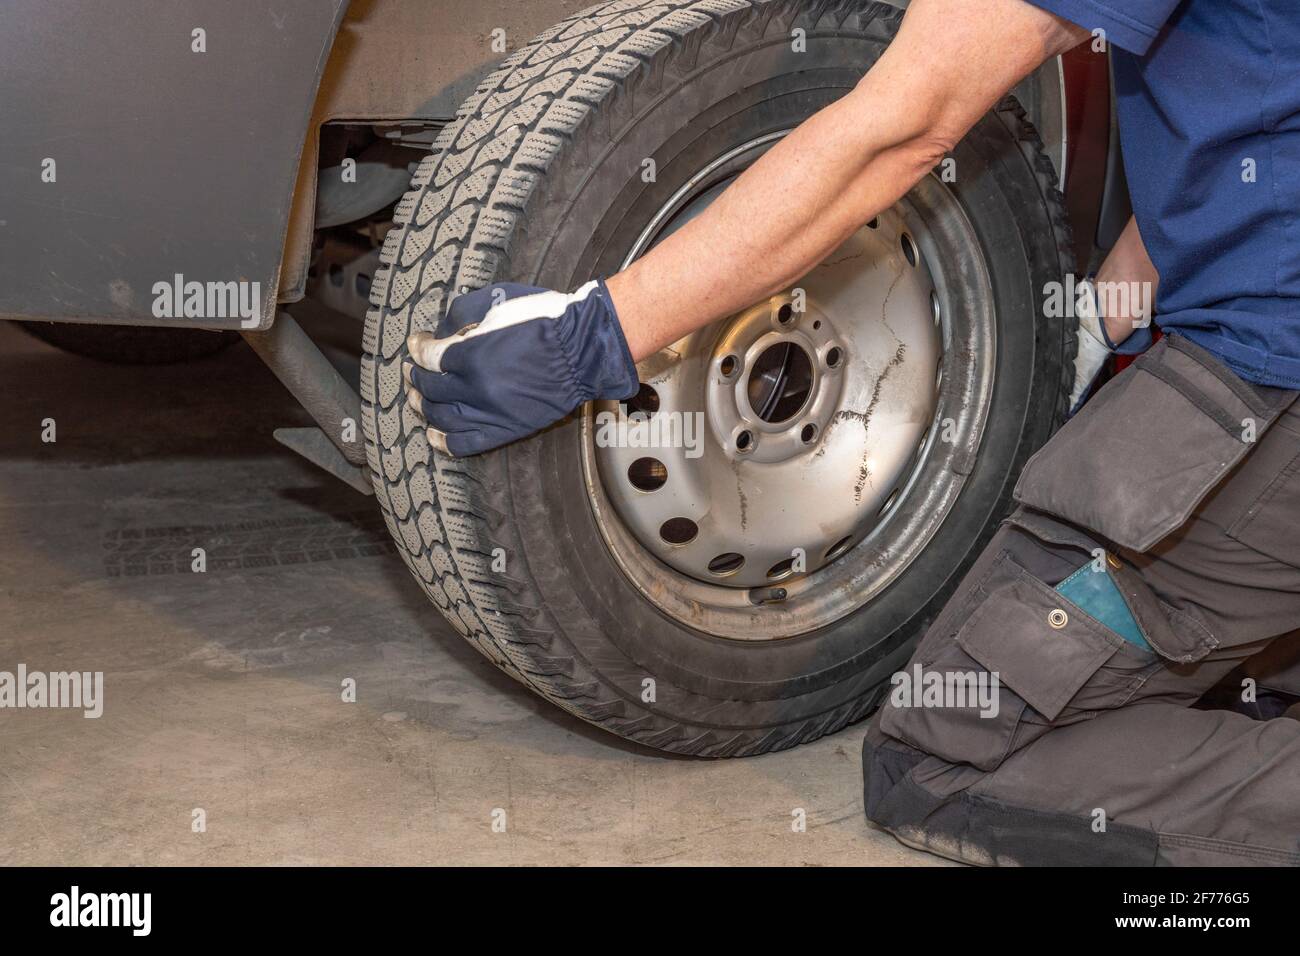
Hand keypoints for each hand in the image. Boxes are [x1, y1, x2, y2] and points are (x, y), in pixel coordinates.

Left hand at [404, 280, 638, 456]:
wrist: (582, 350)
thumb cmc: (546, 320)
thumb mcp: (499, 300)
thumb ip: (462, 313)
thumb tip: (440, 332)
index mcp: (471, 356)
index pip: (428, 356)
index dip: (417, 348)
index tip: (417, 342)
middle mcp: (476, 389)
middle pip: (431, 387)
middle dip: (417, 377)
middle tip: (414, 370)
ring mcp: (490, 413)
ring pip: (441, 417)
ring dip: (424, 407)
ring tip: (418, 398)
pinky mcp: (505, 430)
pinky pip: (464, 444)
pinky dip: (443, 441)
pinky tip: (433, 433)